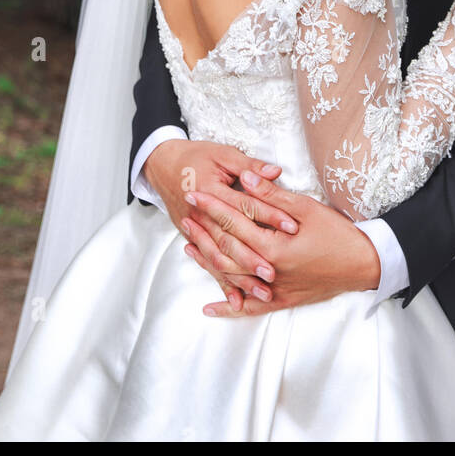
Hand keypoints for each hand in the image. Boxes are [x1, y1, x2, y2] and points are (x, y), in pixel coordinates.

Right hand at [143, 139, 298, 305]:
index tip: (292, 226)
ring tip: (264, 293)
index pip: (245, 206)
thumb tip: (274, 172)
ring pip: (220, 259)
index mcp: (212, 191)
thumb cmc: (196, 157)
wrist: (163, 165)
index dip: (269, 215)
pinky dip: (223, 284)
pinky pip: (210, 265)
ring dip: (241, 278)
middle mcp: (202, 215)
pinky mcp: (194, 240)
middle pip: (231, 240)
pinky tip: (237, 301)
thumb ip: (249, 165)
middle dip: (253, 258)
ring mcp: (196, 230)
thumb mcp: (223, 154)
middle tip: (275, 273)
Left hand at [183, 174, 381, 317]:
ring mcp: (274, 290)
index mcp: (273, 246)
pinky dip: (229, 307)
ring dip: (209, 262)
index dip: (213, 207)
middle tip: (185, 215)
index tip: (195, 195)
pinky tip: (210, 308)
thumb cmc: (337, 233)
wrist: (362, 264)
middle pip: (227, 250)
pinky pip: (251, 307)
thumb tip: (244, 178)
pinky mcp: (281, 301)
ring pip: (233, 277)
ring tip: (189, 248)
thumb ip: (271, 195)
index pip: (234, 223)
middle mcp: (269, 271)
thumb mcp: (306, 207)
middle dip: (204, 231)